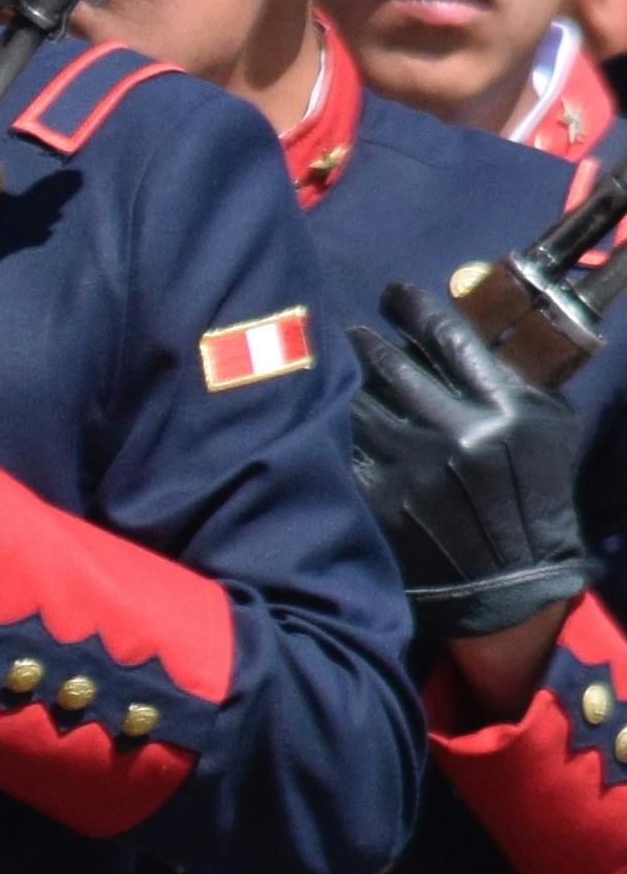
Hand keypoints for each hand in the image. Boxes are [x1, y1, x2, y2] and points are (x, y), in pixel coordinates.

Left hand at [350, 280, 587, 651]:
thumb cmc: (534, 493)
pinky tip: (329, 420)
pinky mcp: (381, 502)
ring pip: (360, 402)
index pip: (447, 335)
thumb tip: (455, 330)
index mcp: (503, 409)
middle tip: (355, 331)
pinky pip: (345, 448)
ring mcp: (415, 470)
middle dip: (366, 340)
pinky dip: (336, 428)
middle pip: (392, 363)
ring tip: (337, 370)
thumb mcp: (546, 426)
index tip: (393, 293)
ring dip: (344, 380)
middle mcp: (457, 434)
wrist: (512, 580)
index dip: (412, 306)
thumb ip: (509, 376)